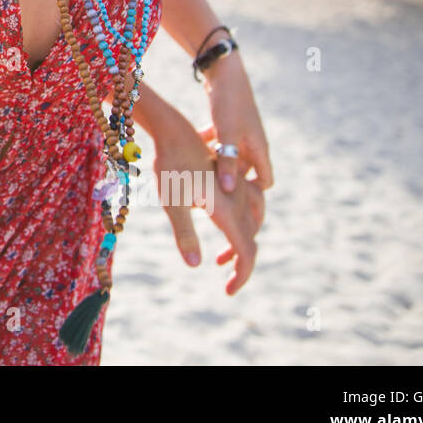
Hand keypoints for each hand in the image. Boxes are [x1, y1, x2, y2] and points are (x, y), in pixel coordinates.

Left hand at [148, 109, 264, 295]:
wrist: (172, 131)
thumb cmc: (168, 167)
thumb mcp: (172, 202)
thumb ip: (185, 234)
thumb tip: (195, 265)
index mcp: (228, 209)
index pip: (246, 250)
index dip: (242, 274)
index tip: (229, 291)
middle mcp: (238, 199)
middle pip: (251, 237)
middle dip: (242, 262)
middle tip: (226, 280)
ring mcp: (237, 186)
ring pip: (254, 219)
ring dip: (244, 240)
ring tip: (225, 255)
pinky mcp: (231, 177)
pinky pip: (250, 202)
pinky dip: (246, 219)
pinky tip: (225, 220)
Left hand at [202, 54, 272, 192]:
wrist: (225, 72)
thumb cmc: (229, 103)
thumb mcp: (227, 134)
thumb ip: (227, 162)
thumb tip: (229, 191)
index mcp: (259, 149)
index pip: (265, 181)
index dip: (254, 195)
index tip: (233, 203)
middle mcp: (253, 144)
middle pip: (244, 172)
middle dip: (228, 182)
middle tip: (206, 192)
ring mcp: (241, 135)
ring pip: (229, 158)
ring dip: (215, 165)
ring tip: (195, 174)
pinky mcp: (228, 126)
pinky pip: (220, 144)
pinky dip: (208, 148)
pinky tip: (191, 148)